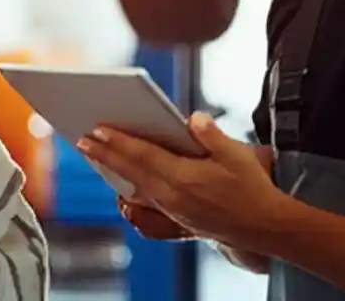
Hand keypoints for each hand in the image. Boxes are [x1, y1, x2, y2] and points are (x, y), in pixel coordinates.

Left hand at [79, 113, 285, 243]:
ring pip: (134, 187)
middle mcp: (171, 197)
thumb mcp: (236, 155)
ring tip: (95, 156)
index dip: (117, 142)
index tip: (96, 130)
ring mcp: (172, 210)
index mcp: (183, 179)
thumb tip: (192, 118)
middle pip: (130, 171)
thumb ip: (211, 135)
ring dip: (112, 171)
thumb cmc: (251, 188)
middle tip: (81, 139)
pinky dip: (129, 187)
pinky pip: (144, 201)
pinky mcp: (176, 218)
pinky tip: (123, 180)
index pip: (142, 156)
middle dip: (104, 155)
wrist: (263, 226)